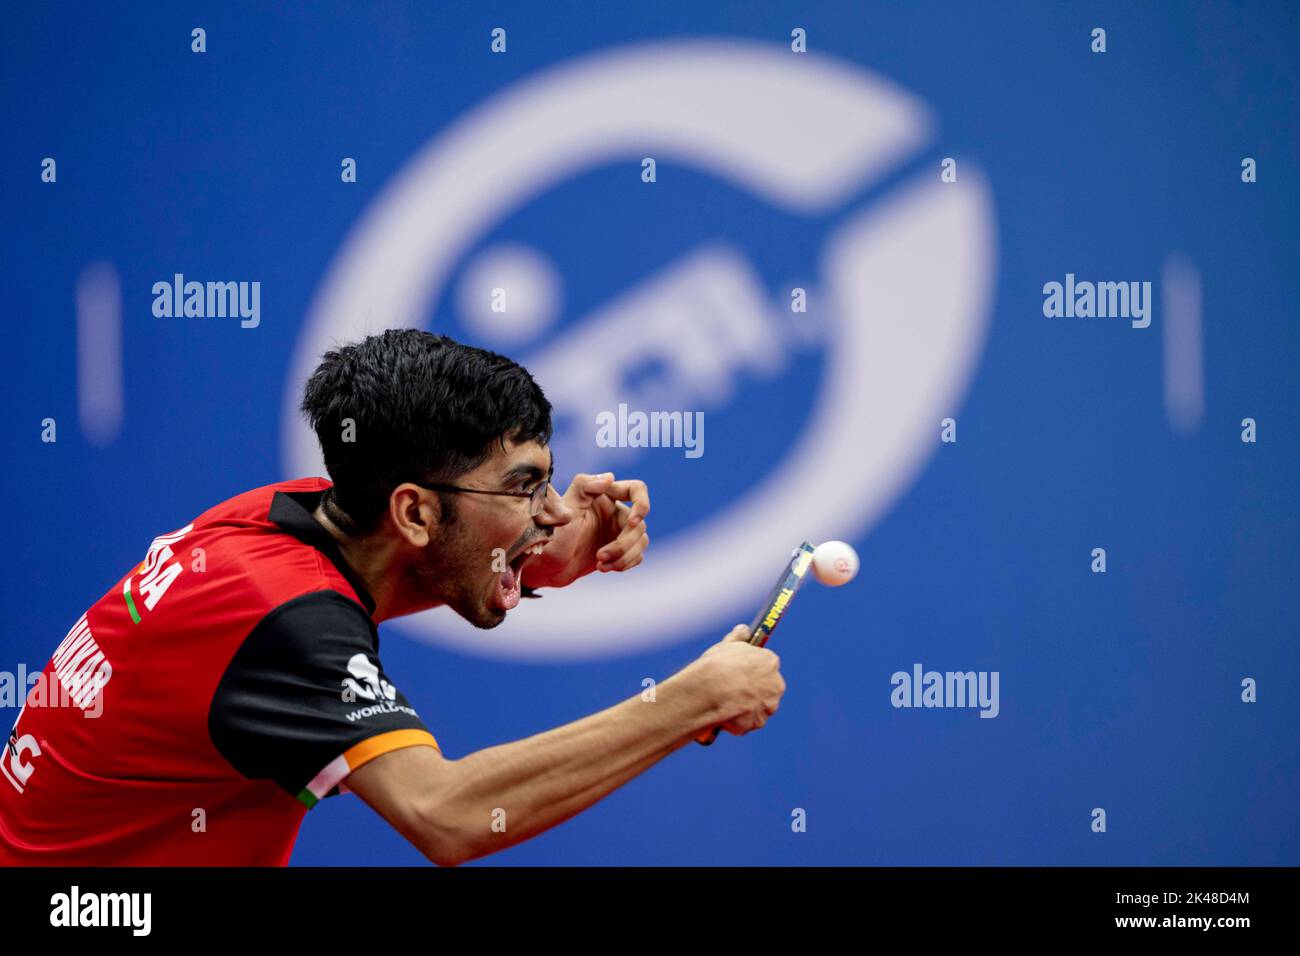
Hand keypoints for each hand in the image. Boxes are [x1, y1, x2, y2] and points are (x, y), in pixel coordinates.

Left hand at [519, 472, 649, 589]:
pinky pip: (636, 555)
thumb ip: (584, 487)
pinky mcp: (619, 550)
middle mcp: (614, 511)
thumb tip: (610, 477)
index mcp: (605, 496)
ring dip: (624, 556)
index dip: (642, 503)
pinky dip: (624, 563)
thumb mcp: (564, 509)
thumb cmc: (551, 535)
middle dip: (623, 544)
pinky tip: (604, 568)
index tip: (632, 522)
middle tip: (599, 556)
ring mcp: (617, 531)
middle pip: (639, 524)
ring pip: (640, 541)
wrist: (545, 566)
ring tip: (600, 564)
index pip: (636, 489)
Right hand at [689, 624, 785, 742]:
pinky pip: (750, 721)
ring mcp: (768, 705)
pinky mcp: (758, 723)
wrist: (709, 693)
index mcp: (770, 662)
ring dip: (749, 706)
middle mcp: (775, 684)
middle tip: (733, 689)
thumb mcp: (726, 645)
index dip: (752, 669)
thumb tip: (744, 629)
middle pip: (767, 687)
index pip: (766, 665)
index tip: (741, 672)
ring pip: (760, 706)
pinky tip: (725, 714)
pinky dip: (740, 720)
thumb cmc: (717, 666)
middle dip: (754, 689)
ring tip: (726, 704)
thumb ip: (738, 638)